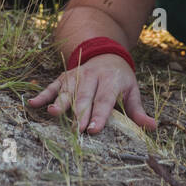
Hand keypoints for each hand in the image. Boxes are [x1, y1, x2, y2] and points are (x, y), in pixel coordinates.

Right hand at [28, 54, 156, 133]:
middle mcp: (92, 77)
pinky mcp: (64, 77)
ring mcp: (76, 76)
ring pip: (67, 91)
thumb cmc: (119, 79)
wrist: (105, 53)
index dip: (99, 115)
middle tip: (76, 131)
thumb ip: (138, 111)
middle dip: (80, 114)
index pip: (104, 100)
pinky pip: (52, 86)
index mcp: (110, 81)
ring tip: (53, 113)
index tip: (94, 130)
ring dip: (59, 103)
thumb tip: (152, 127)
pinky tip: (33, 103)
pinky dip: (42, 95)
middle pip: (84, 98)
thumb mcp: (132, 91)